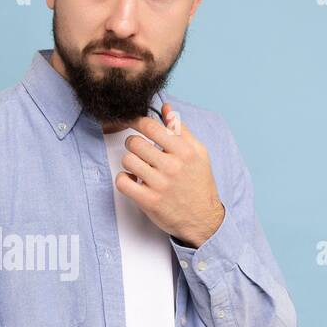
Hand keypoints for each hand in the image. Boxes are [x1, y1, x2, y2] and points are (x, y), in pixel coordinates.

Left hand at [109, 102, 223, 248]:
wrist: (203, 219)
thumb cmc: (199, 183)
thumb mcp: (198, 153)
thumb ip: (181, 129)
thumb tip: (165, 108)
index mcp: (185, 151)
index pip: (150, 126)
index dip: (137, 122)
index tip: (135, 124)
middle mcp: (172, 166)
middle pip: (134, 142)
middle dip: (133, 144)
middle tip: (139, 150)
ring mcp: (159, 184)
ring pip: (127, 160)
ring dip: (130, 162)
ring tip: (139, 167)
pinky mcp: (148, 201)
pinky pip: (122, 181)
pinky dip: (124, 179)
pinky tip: (133, 180)